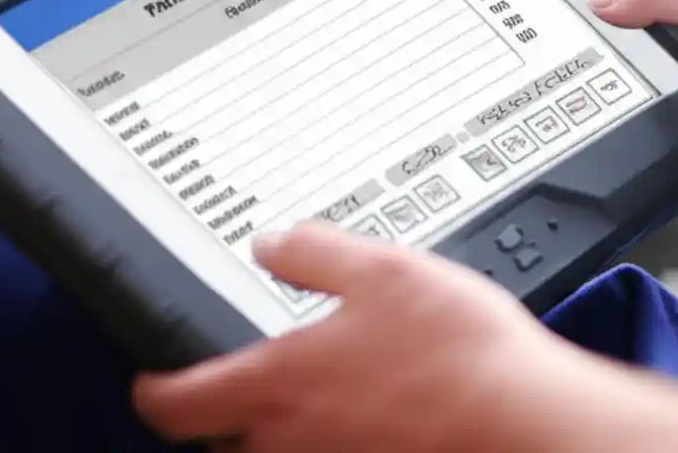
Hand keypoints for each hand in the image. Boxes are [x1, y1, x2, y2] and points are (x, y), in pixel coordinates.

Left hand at [133, 223, 585, 452]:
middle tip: (250, 377)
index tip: (154, 379)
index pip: (176, 403)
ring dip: (285, 427)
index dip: (153, 389)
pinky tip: (376, 410)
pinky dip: (338, 438)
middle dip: (228, 411)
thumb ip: (311, 253)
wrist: (524, 422)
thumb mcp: (381, 270)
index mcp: (279, 382)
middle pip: (224, 440)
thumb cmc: (458, 355)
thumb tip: (271, 243)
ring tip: (324, 390)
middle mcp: (294, 439)